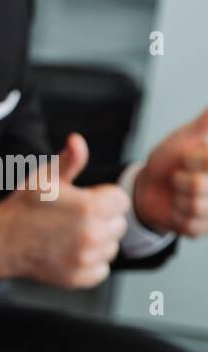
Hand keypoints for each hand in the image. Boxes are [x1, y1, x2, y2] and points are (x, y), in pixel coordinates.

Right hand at [0, 133, 128, 289]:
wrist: (0, 242)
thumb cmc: (22, 208)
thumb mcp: (44, 178)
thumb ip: (69, 160)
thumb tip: (77, 140)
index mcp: (89, 208)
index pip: (120, 201)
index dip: (101, 198)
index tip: (82, 201)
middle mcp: (91, 235)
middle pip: (119, 225)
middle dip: (102, 220)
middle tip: (72, 220)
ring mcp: (85, 259)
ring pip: (111, 248)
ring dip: (97, 242)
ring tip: (70, 236)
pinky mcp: (79, 278)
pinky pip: (101, 270)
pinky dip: (89, 264)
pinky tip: (69, 253)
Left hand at [132, 109, 207, 236]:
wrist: (148, 186)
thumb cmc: (170, 160)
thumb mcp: (187, 137)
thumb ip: (206, 122)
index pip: (206, 162)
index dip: (194, 161)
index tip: (186, 159)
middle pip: (202, 186)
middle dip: (184, 179)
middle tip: (178, 177)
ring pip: (197, 206)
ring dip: (178, 198)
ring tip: (177, 193)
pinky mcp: (200, 228)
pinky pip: (190, 226)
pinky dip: (176, 217)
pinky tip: (175, 210)